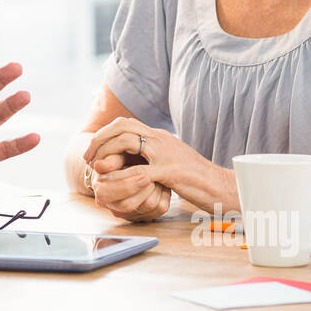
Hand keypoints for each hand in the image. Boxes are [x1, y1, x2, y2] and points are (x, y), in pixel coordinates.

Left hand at [82, 116, 212, 220]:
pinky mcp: (170, 172)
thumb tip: (135, 160)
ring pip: (126, 142)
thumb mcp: (171, 163)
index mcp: (160, 137)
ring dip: (106, 154)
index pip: (126, 123)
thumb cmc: (197, 179)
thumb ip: (153, 158)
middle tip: (88, 157)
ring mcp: (165, 154)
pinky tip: (111, 183)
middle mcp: (161, 140)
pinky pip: (138, 172)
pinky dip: (120, 176)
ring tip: (95, 169)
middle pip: (122, 127)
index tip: (93, 150)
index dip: (105, 134)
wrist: (223, 187)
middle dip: (99, 140)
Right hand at [88, 165, 171, 221]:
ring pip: (147, 207)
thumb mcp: (115, 156)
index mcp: (101, 192)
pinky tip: (162, 183)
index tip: (143, 175)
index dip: (126, 185)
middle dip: (142, 190)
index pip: (108, 195)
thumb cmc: (122, 159)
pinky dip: (165, 194)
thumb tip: (99, 165)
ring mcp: (131, 213)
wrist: (134, 166)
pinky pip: (160, 208)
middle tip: (152, 176)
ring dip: (155, 190)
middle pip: (127, 205)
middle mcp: (114, 207)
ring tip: (157, 176)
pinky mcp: (147, 215)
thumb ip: (110, 160)